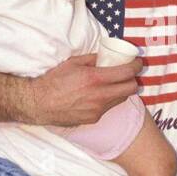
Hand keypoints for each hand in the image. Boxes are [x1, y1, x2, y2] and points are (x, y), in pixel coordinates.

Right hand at [26, 51, 141, 125]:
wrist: (39, 103)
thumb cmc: (54, 80)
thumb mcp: (73, 63)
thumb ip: (93, 59)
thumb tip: (107, 56)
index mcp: (95, 78)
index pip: (128, 73)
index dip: (137, 66)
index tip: (137, 62)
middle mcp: (100, 96)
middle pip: (131, 89)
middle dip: (134, 79)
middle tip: (129, 74)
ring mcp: (98, 109)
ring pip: (121, 99)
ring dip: (122, 90)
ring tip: (114, 84)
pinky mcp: (93, 119)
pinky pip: (108, 108)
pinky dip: (108, 100)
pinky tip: (98, 95)